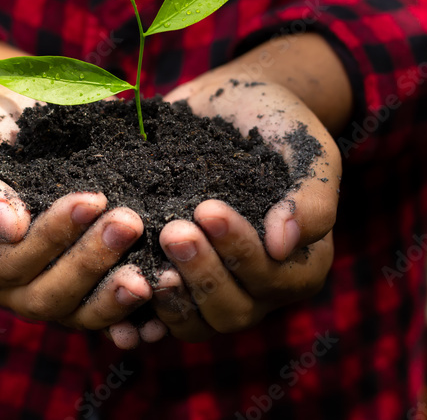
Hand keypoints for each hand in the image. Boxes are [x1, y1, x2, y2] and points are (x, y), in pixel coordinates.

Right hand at [0, 81, 153, 332]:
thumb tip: (11, 227)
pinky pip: (110, 314)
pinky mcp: (87, 293)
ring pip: (81, 314)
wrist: (28, 118)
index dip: (53, 236)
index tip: (91, 199)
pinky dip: (138, 312)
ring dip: (118, 295)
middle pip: (48, 295)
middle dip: (91, 261)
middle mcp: (9, 288)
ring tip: (156, 270)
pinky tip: (167, 290)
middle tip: (130, 222)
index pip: (13, 261)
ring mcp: (50, 294)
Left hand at [148, 73, 341, 341]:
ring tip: (141, 260)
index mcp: (299, 264)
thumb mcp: (309, 150)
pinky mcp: (173, 276)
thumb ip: (311, 197)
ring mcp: (213, 285)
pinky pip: (155, 315)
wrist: (231, 103)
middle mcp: (257, 287)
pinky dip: (135, 315)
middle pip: (231, 311)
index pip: (271, 279)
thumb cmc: (280, 124)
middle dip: (201, 274)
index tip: (208, 209)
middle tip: (173, 231)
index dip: (239, 251)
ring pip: (193, 323)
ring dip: (168, 297)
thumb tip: (283, 244)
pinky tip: (114, 301)